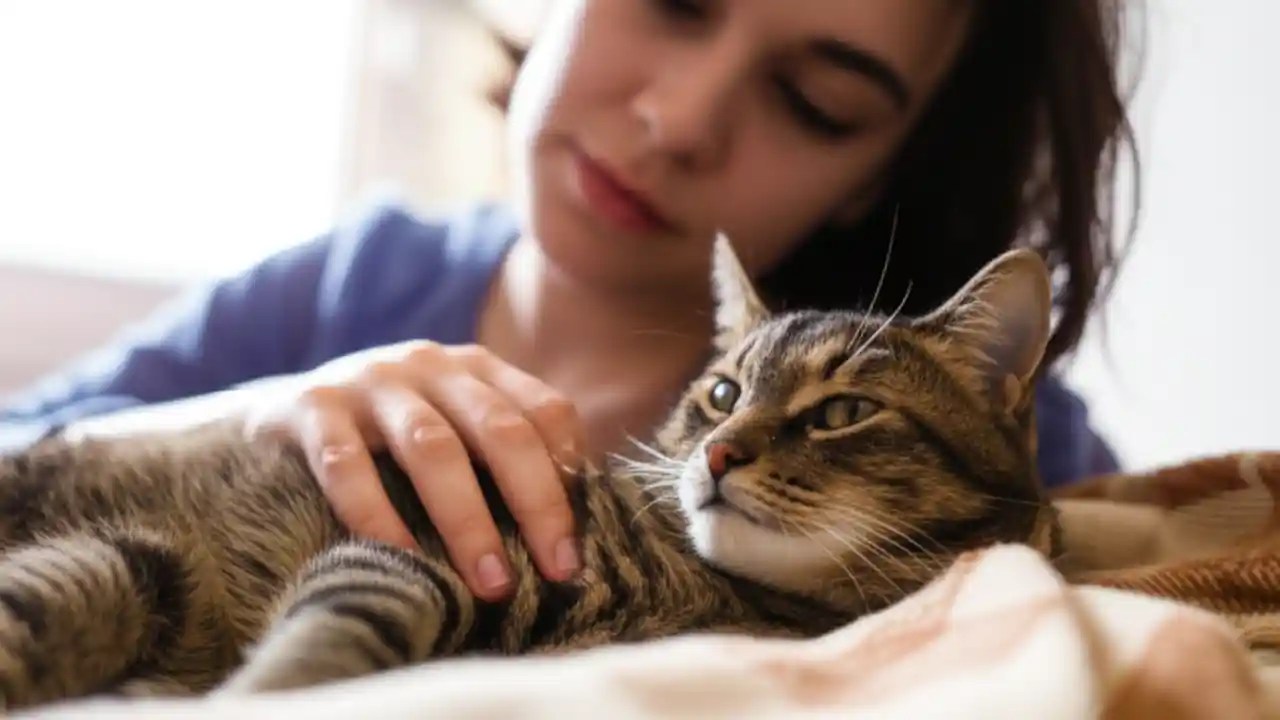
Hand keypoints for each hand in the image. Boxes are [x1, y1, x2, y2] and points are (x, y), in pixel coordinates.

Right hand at [243, 341, 583, 600]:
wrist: (273, 418)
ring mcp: (370, 379)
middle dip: (537, 504)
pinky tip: (403, 561)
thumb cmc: (384, 445)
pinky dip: (379, 517)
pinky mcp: (311, 406)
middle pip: (501, 430)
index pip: (546, 412)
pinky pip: (348, 466)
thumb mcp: (450, 431)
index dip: (571, 476)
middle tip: (556, 571)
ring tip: (491, 583)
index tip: (580, 546)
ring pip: (433, 448)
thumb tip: (570, 538)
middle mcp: (429, 364)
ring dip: (468, 520)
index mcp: (476, 369)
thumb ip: (500, 461)